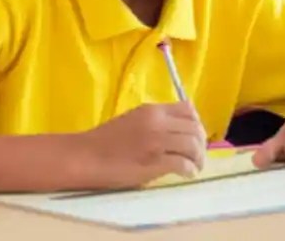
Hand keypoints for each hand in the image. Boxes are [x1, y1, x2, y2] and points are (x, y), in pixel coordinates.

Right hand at [74, 102, 206, 189]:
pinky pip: (183, 164)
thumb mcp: (133, 120)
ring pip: (193, 145)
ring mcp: (157, 142)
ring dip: (198, 158)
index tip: (194, 136)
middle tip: (198, 156)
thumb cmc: (104, 141)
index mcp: (153, 110)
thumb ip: (156, 121)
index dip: (196, 123)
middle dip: (201, 143)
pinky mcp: (154, 162)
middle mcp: (158, 123)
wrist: (84, 156)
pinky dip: (189, 170)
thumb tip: (180, 127)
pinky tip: (187, 174)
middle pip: (195, 128)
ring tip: (195, 167)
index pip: (188, 110)